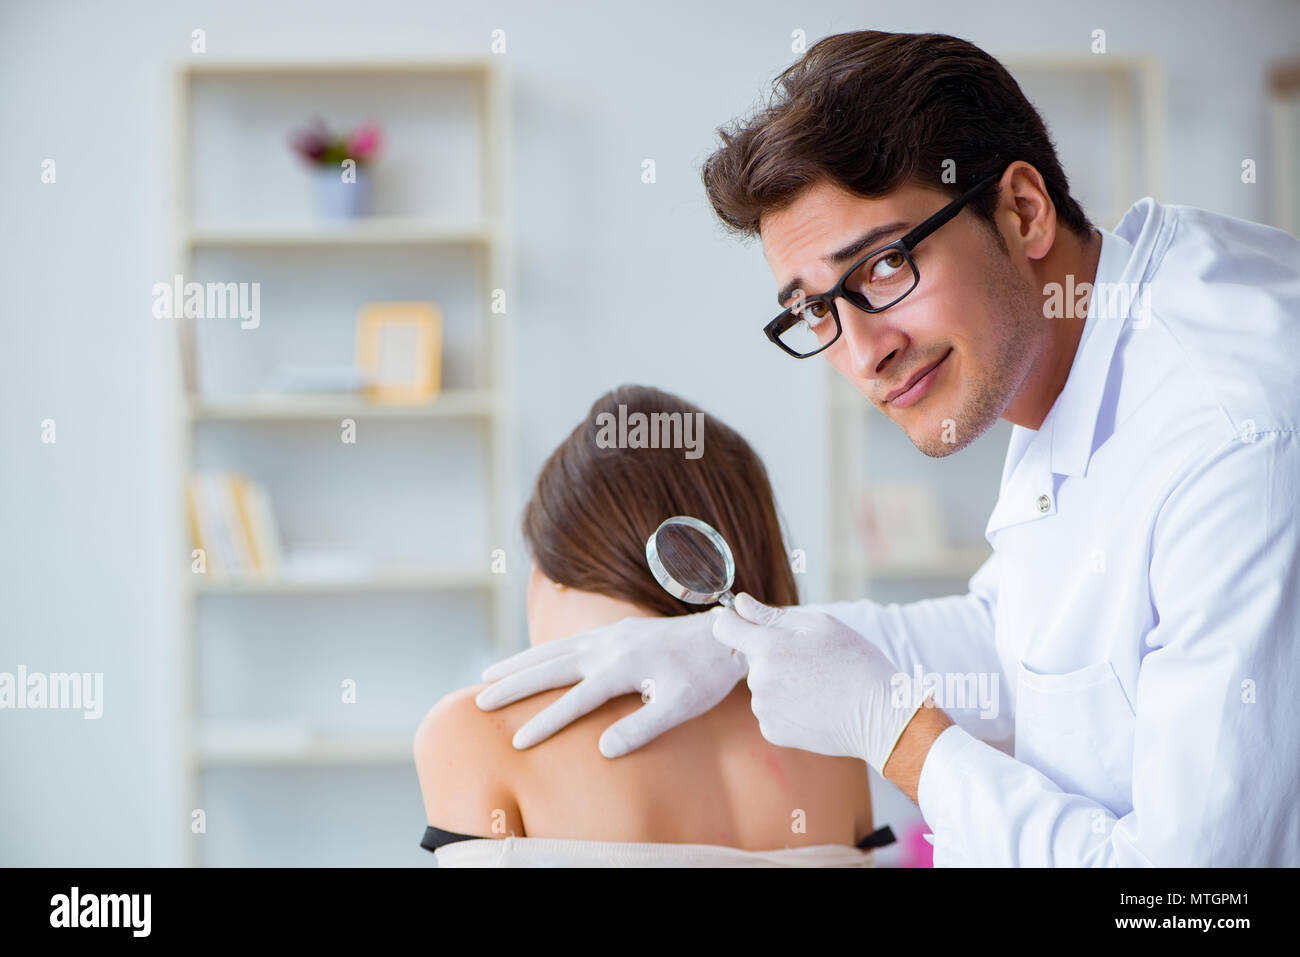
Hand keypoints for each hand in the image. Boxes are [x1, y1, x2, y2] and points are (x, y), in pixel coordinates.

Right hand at [476, 608, 747, 757]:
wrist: (725, 636)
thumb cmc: (705, 675)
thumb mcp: (680, 706)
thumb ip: (642, 727)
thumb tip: (603, 749)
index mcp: (620, 667)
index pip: (573, 700)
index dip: (545, 722)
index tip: (517, 740)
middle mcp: (608, 647)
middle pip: (550, 666)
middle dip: (514, 684)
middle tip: (480, 699)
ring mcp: (610, 636)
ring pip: (555, 649)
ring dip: (521, 662)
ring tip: (490, 675)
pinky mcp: (616, 632)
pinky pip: (570, 641)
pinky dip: (545, 651)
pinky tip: (534, 660)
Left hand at [712, 593, 926, 773]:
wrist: (879, 716)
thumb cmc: (855, 662)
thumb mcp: (820, 625)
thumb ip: (771, 615)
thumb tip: (740, 604)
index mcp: (768, 648)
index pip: (724, 627)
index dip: (732, 620)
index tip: (745, 621)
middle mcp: (759, 680)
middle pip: (751, 658)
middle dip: (772, 653)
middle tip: (811, 660)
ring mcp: (764, 710)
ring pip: (763, 685)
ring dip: (781, 681)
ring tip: (818, 685)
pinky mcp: (773, 733)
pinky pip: (771, 710)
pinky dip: (787, 706)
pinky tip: (814, 705)